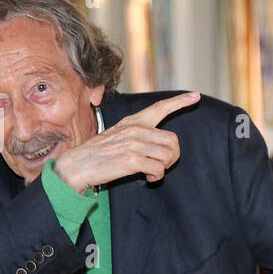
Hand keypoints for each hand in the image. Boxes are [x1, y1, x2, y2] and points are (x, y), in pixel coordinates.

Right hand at [55, 92, 200, 190]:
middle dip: (172, 156)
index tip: (196, 96)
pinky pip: (159, 169)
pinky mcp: (132, 159)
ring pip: (168, 156)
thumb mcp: (119, 136)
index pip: (160, 107)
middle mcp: (136, 129)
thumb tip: (160, 146)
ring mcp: (134, 144)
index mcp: (134, 122)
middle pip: (173, 140)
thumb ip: (139, 135)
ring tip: (151, 172)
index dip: (180, 102)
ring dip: (163, 168)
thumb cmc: (99, 154)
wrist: (77, 166)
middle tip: (161, 165)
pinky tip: (148, 177)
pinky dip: (156, 176)